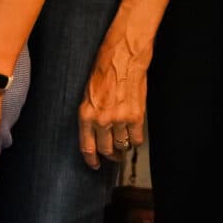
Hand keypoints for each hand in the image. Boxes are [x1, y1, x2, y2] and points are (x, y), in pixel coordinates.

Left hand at [78, 32, 148, 168]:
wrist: (123, 58)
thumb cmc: (103, 71)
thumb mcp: (87, 94)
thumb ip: (90, 115)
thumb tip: (94, 133)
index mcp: (85, 114)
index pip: (87, 147)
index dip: (91, 160)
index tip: (94, 165)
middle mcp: (101, 120)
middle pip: (106, 149)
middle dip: (109, 154)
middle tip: (113, 154)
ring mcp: (120, 119)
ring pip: (122, 145)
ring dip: (123, 145)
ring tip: (123, 139)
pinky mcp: (136, 117)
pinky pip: (137, 139)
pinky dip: (136, 139)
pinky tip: (133, 132)